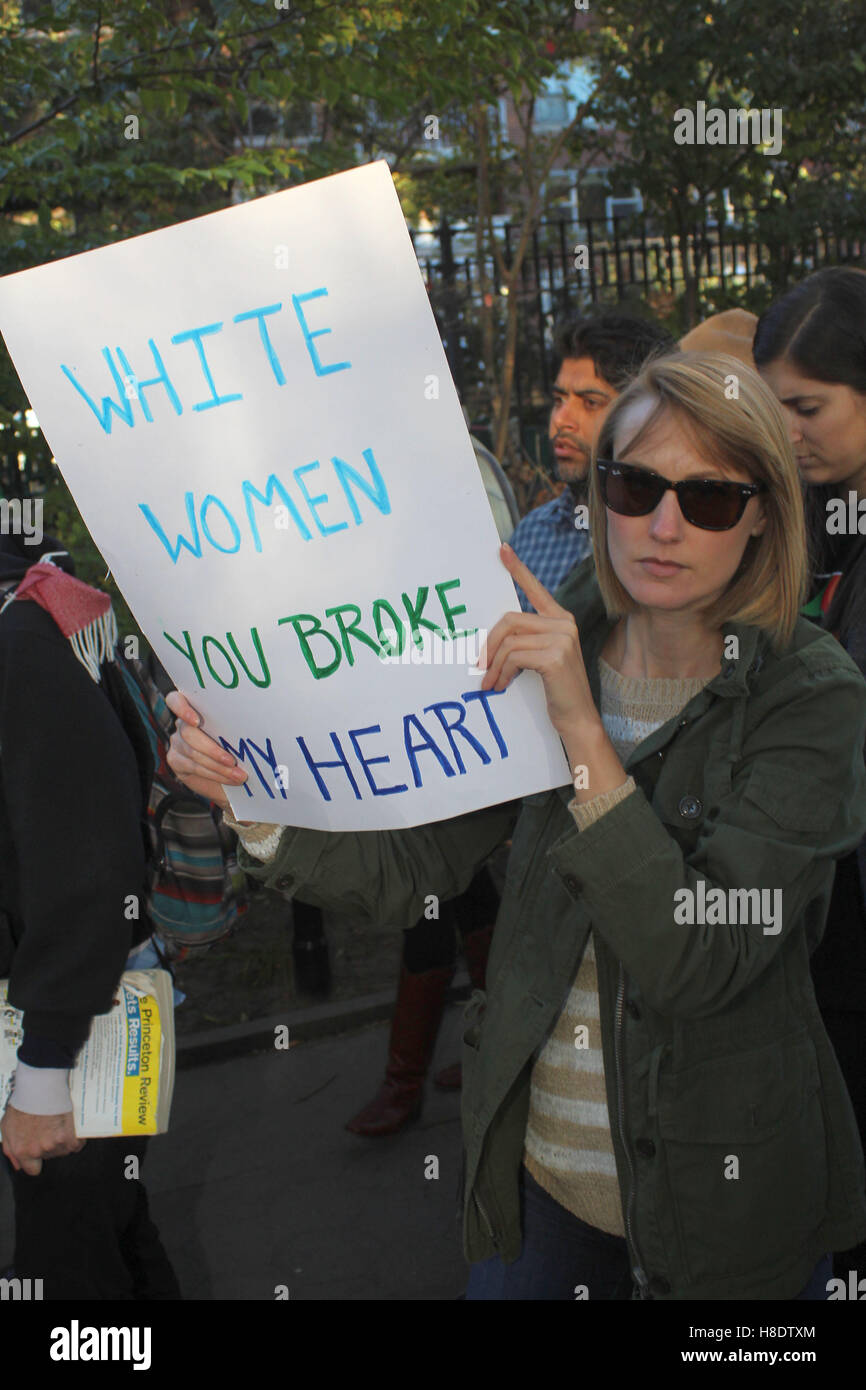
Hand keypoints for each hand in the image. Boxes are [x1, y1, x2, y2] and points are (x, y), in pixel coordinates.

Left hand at [1, 1106, 84, 1175]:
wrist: (40, 1087)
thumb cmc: (24, 1103)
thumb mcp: (7, 1126)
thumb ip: (10, 1149)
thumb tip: (17, 1165)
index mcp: (23, 1150)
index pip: (33, 1169)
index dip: (37, 1161)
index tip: (39, 1152)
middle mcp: (39, 1150)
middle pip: (50, 1157)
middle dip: (49, 1145)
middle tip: (48, 1128)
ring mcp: (56, 1144)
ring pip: (63, 1150)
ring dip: (63, 1141)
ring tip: (59, 1124)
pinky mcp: (70, 1136)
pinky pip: (77, 1144)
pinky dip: (77, 1138)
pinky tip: (72, 1128)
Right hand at [165, 690, 247, 809]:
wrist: (230, 776)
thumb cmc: (237, 748)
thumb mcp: (235, 734)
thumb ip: (232, 727)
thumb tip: (251, 725)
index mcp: (194, 709)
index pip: (175, 700)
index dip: (181, 708)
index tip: (195, 721)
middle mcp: (182, 724)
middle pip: (188, 733)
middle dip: (212, 749)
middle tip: (232, 761)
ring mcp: (177, 742)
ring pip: (193, 752)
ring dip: (218, 766)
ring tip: (238, 775)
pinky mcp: (175, 760)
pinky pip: (193, 767)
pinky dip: (215, 774)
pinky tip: (230, 778)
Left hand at [481, 544, 599, 740]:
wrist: (577, 719)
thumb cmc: (556, 691)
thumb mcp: (540, 659)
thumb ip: (525, 641)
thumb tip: (490, 639)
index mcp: (560, 620)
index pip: (536, 589)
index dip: (518, 569)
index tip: (502, 550)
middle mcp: (563, 623)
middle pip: (510, 620)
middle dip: (489, 645)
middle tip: (479, 667)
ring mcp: (562, 638)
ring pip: (509, 640)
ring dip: (493, 665)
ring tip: (490, 683)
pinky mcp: (555, 656)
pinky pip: (514, 657)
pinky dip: (502, 673)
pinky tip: (502, 686)